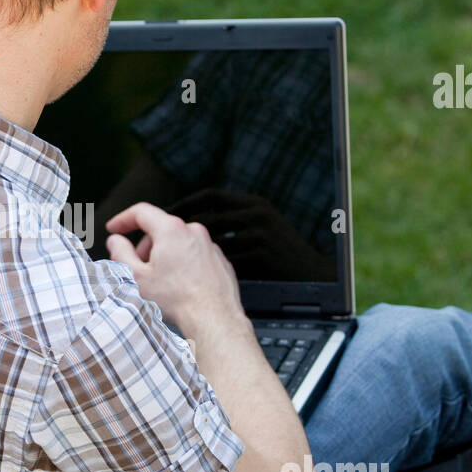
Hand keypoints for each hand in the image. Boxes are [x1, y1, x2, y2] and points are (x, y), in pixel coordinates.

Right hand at [105, 201, 246, 337]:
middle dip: (145, 247)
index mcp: (171, 230)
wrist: (213, 318)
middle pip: (160, 230)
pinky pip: (194, 256)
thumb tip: (115, 241)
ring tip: (161, 283)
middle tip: (138, 269)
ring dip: (164, 257)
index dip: (122, 219)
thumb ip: (120, 253)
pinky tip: (179, 287)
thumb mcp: (137, 277)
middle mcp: (193, 232)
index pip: (141, 212)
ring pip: (178, 243)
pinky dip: (183, 265)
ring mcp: (209, 246)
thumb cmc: (177, 300)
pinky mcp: (219, 260)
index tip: (114, 228)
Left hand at [165, 187, 335, 281]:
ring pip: (214, 241)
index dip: (186, 203)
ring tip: (177, 263)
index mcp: (254, 203)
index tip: (167, 213)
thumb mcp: (261, 225)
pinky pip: (227, 261)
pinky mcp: (262, 256)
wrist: (309, 273)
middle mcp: (257, 215)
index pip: (210, 195)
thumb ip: (234, 219)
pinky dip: (211, 268)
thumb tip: (195, 221)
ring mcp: (260, 235)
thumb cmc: (279, 252)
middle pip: (208, 218)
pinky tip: (201, 276)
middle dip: (182, 231)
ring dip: (193, 253)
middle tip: (162, 242)